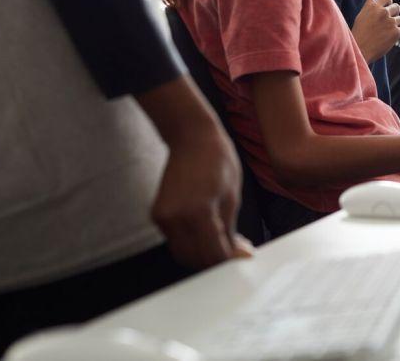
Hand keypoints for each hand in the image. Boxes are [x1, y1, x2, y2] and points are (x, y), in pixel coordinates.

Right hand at [151, 121, 244, 268]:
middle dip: (215, 261)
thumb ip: (231, 230)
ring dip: (202, 255)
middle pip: (195, 260)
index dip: (230, 260)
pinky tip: (207, 232)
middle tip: (234, 252)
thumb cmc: (217, 160)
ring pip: (183, 253)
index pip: (213, 254)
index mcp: (199, 212)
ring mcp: (163, 218)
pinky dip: (190, 243)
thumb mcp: (232, 196)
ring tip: (222, 242)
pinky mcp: (157, 215)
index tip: (242, 258)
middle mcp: (176, 218)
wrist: (191, 138)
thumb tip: (238, 254)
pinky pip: (175, 241)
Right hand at [351, 0, 399, 62]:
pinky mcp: (396, 32)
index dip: (389, 2)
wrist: (359, 49)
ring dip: (398, 24)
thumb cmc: (358, 33)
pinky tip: (396, 37)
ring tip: (392, 31)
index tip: (388, 8)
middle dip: (394, 14)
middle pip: (397, 7)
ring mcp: (390, 22)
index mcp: (373, 6)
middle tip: (389, 23)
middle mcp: (383, 12)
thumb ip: (368, 5)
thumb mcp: (361, 15)